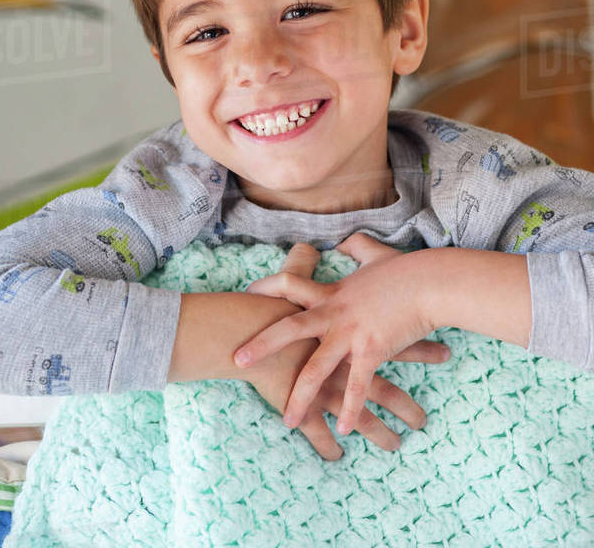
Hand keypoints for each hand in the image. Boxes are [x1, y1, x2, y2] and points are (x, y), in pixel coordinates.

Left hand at [234, 236, 449, 436]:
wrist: (432, 284)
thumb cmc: (407, 270)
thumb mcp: (376, 254)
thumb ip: (356, 247)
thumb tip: (346, 241)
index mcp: (331, 292)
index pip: (288, 284)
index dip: (266, 288)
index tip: (245, 295)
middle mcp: (334, 313)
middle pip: (288, 329)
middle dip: (261, 345)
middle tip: (237, 359)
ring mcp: (351, 334)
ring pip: (316, 368)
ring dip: (300, 396)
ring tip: (286, 420)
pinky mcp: (373, 351)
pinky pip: (357, 385)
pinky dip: (348, 408)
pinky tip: (340, 428)